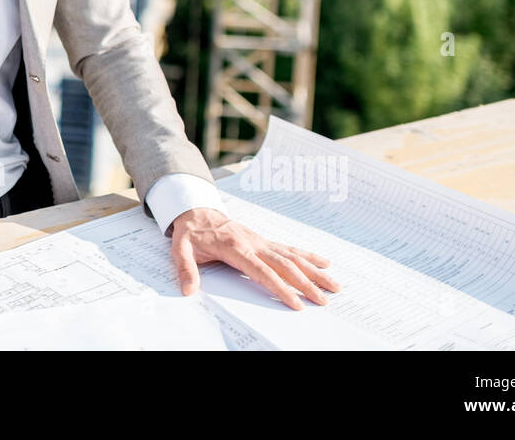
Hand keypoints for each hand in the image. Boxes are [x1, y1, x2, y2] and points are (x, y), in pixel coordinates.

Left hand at [168, 208, 340, 309]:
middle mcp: (253, 243)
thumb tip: (188, 289)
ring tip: (334, 285)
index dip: (280, 287)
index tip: (296, 302)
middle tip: (323, 300)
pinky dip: (308, 256)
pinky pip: (290, 249)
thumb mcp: (180, 249)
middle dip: (306, 284)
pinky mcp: (264, 241)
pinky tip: (324, 263)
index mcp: (235, 247)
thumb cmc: (190, 232)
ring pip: (293, 257)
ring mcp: (261, 241)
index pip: (262, 271)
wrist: (196, 211)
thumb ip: (185, 269)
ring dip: (314, 271)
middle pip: (285, 265)